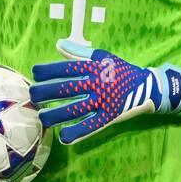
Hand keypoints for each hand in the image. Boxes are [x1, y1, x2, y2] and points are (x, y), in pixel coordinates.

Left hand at [29, 39, 180, 144]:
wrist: (147, 86)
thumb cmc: (120, 71)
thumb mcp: (103, 57)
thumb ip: (79, 53)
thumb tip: (58, 44)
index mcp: (95, 67)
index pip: (67, 68)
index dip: (48, 70)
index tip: (35, 73)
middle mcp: (98, 83)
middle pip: (67, 88)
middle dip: (46, 92)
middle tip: (32, 96)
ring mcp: (104, 101)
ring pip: (76, 109)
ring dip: (56, 115)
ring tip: (42, 118)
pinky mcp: (110, 116)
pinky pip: (91, 125)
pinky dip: (77, 132)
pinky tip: (64, 137)